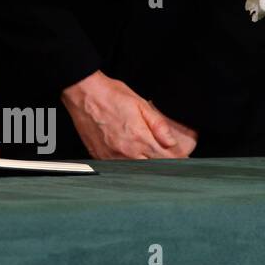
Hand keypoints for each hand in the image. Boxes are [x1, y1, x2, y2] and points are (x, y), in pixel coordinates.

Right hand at [61, 70, 197, 158]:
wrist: (83, 93)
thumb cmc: (110, 95)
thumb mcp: (140, 104)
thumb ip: (158, 125)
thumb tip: (171, 142)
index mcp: (139, 138)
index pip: (166, 159)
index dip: (178, 160)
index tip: (181, 159)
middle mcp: (125, 152)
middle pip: (152, 169)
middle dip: (162, 165)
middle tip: (166, 159)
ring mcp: (111, 157)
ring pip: (135, 172)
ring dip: (145, 167)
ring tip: (147, 157)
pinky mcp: (99, 157)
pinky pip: (118, 168)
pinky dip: (127, 165)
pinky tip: (129, 156)